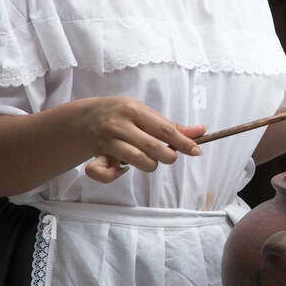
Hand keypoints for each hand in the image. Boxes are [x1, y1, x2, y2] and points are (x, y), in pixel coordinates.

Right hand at [78, 96, 204, 183]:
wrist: (84, 117)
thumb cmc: (121, 114)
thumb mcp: (144, 112)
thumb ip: (170, 124)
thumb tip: (201, 131)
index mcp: (134, 110)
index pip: (164, 129)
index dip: (183, 142)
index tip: (196, 151)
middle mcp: (119, 125)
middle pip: (153, 148)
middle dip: (168, 156)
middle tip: (169, 155)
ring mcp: (106, 141)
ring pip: (137, 161)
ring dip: (149, 165)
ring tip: (149, 159)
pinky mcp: (95, 156)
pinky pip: (103, 173)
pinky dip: (114, 175)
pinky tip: (122, 170)